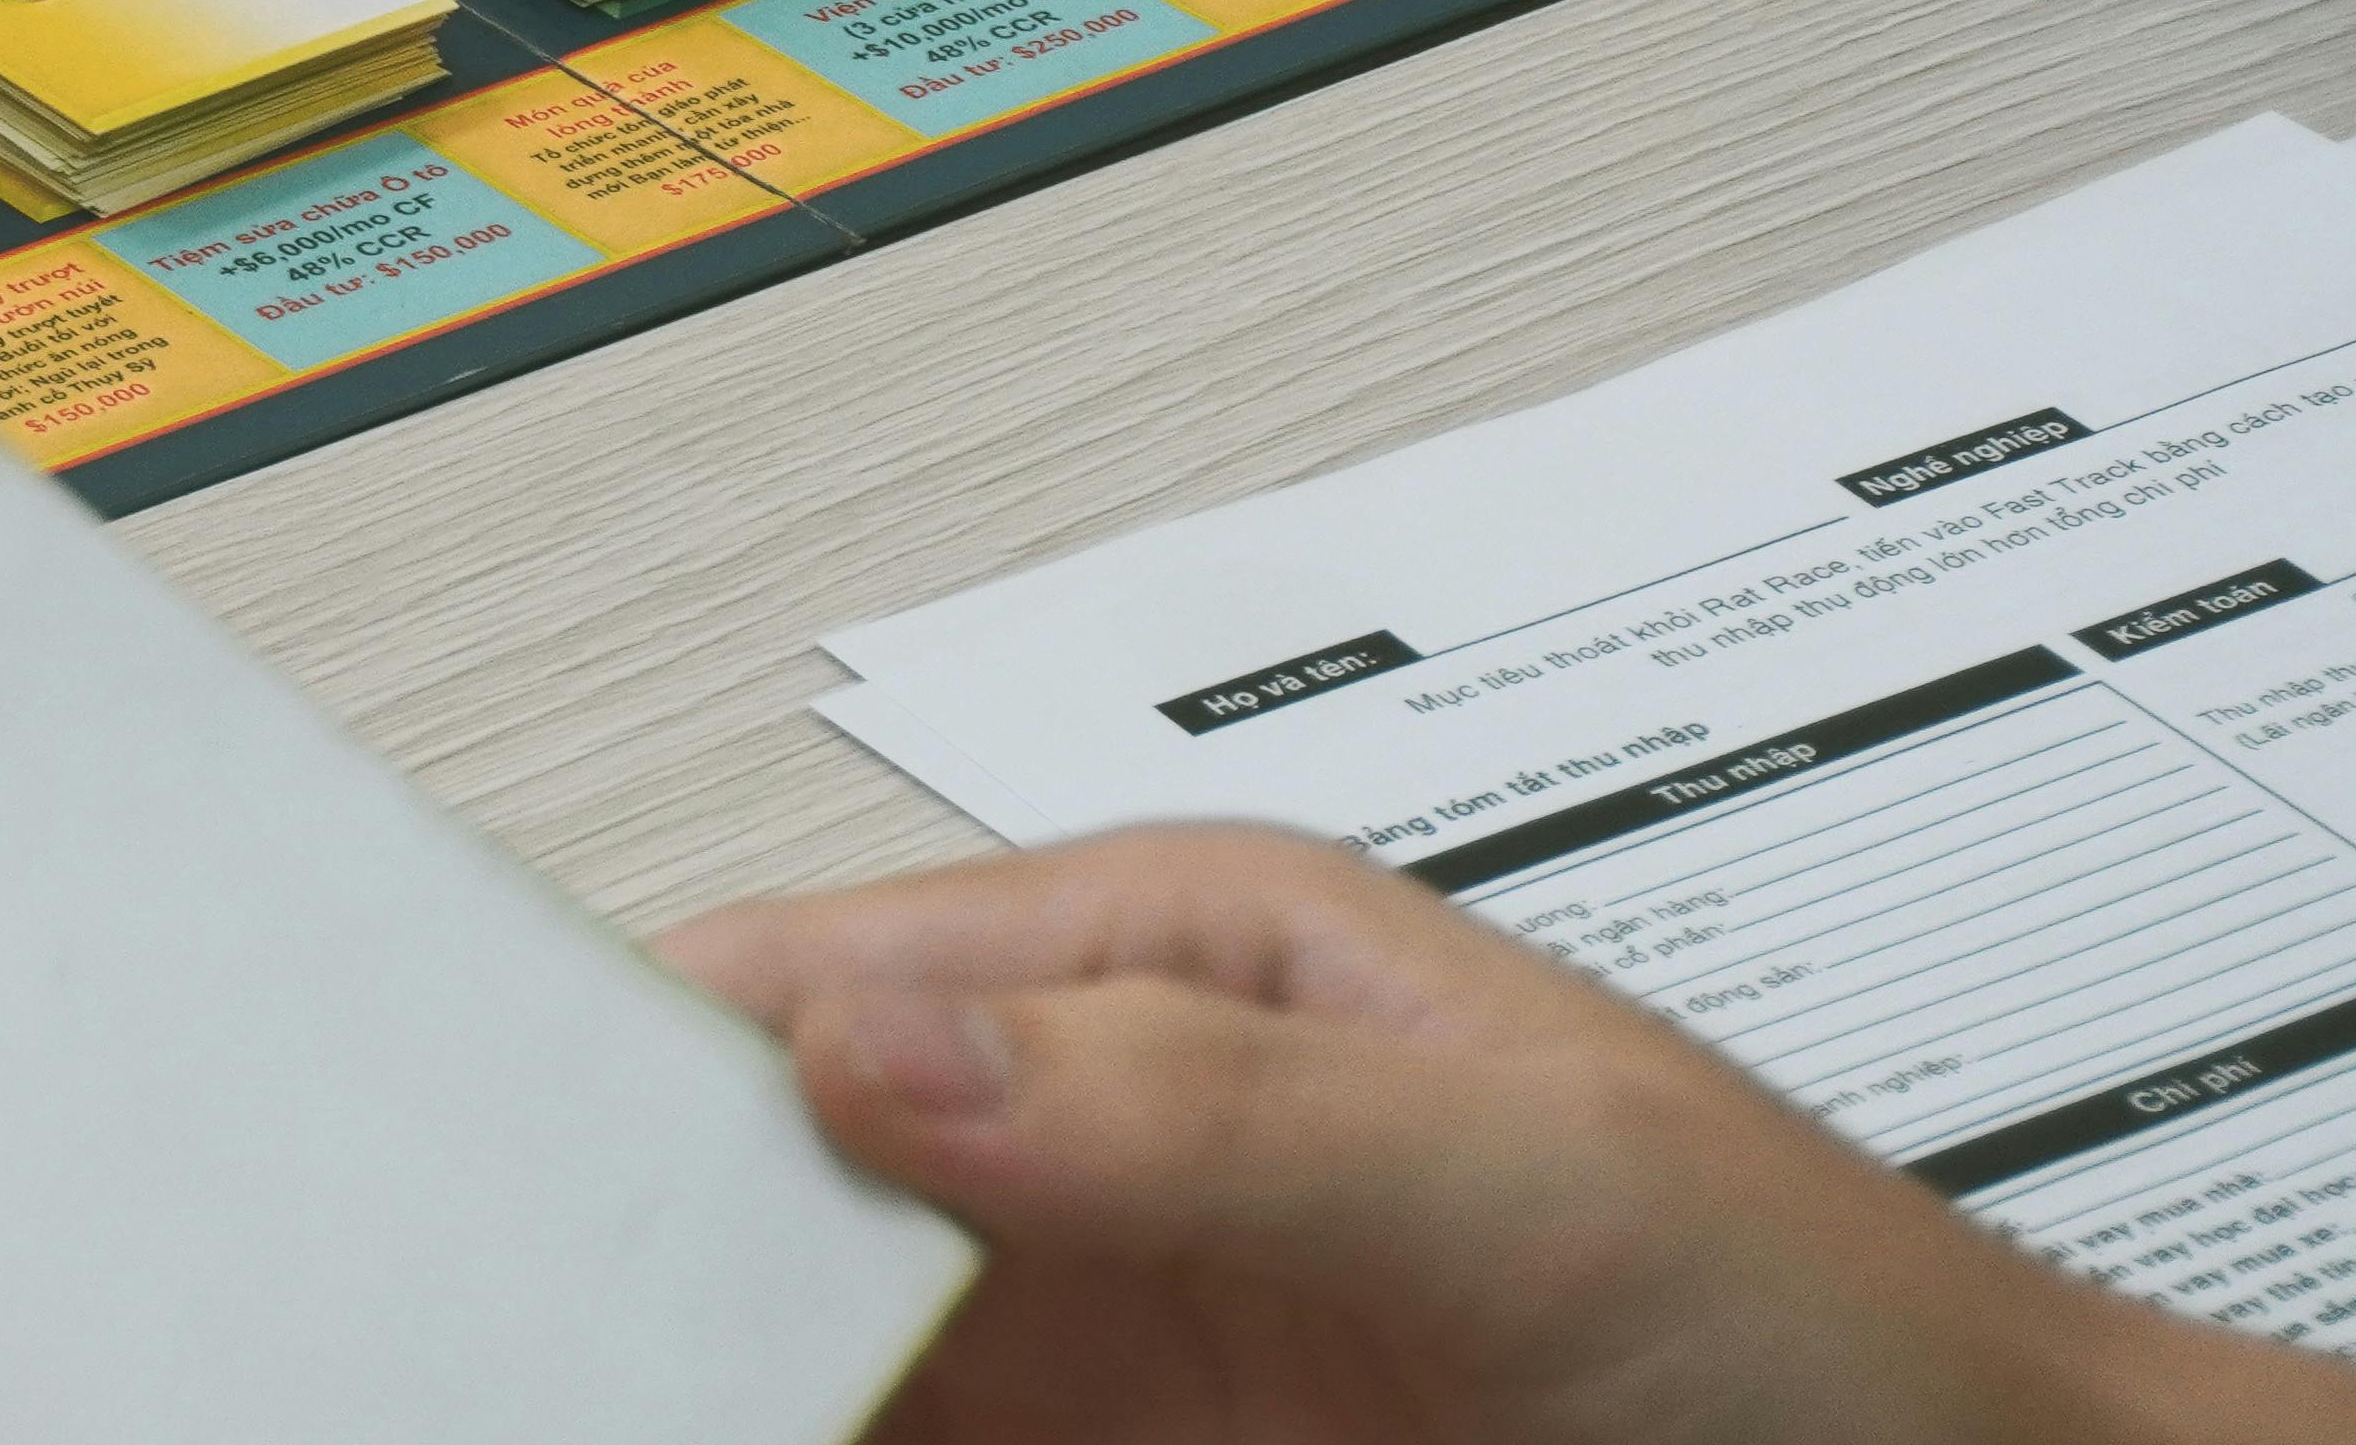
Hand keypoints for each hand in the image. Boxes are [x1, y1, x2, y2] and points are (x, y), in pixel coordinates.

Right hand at [661, 827, 2355, 1444]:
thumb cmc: (1840, 1333)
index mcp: (1165, 959)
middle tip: (515, 1332)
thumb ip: (1205, 1099)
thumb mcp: (1533, 1169)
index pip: (823, 979)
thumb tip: (891, 1038)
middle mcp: (1093, 1138)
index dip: (642, 1054)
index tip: (520, 1154)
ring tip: (563, 1392)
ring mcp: (1102, 1339)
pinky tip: (734, 1444)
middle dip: (632, 1246)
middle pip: (771, 1182)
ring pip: (810, 1352)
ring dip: (696, 1373)